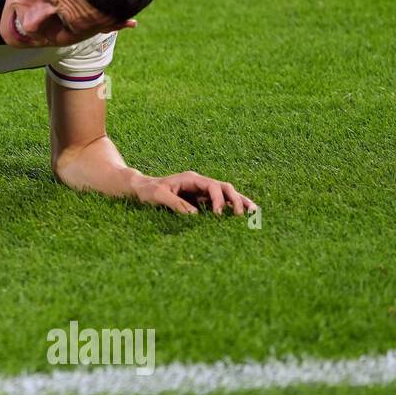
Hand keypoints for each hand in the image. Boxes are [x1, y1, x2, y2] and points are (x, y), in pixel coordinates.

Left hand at [134, 171, 256, 215]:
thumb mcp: (158, 195)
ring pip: (226, 194)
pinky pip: (219, 203)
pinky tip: (242, 215)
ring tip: (254, 213)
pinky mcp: (200, 200)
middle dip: (235, 199)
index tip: (219, 214)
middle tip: (241, 215)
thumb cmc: (148, 191)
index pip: (212, 186)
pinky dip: (231, 208)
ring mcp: (202, 191)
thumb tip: (195, 216)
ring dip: (239, 202)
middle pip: (224, 188)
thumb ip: (176, 204)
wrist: (141, 189)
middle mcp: (200, 183)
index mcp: (192, 179)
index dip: (218, 199)